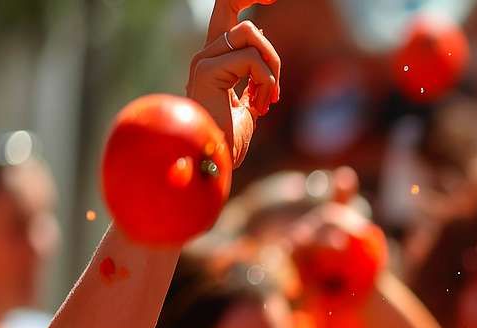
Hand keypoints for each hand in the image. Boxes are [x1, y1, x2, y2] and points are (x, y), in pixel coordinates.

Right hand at [186, 0, 280, 165]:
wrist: (214, 163)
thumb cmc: (230, 142)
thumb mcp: (249, 104)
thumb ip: (254, 78)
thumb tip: (263, 50)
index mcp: (215, 60)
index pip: (227, 12)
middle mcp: (205, 55)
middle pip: (235, 10)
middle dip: (266, 37)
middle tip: (273, 87)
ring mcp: (203, 60)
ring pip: (251, 33)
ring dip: (271, 67)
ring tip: (266, 100)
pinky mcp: (206, 70)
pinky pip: (251, 60)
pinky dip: (265, 82)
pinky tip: (259, 106)